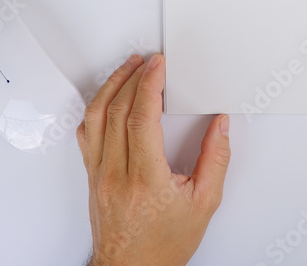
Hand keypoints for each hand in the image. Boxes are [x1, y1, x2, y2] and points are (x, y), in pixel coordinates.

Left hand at [77, 54, 230, 265]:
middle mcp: (116, 174)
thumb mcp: (204, 203)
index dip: (150, 85)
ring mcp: (99, 174)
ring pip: (95, 118)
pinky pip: (86, 134)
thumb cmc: (163, 245)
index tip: (158, 66)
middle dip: (133, 78)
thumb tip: (220, 126)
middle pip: (117, 111)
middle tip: (148, 62)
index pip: (141, 119)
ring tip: (127, 69)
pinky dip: (96, 109)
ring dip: (111, 87)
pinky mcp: (91, 176)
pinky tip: (107, 99)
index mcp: (146, 179)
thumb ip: (215, 160)